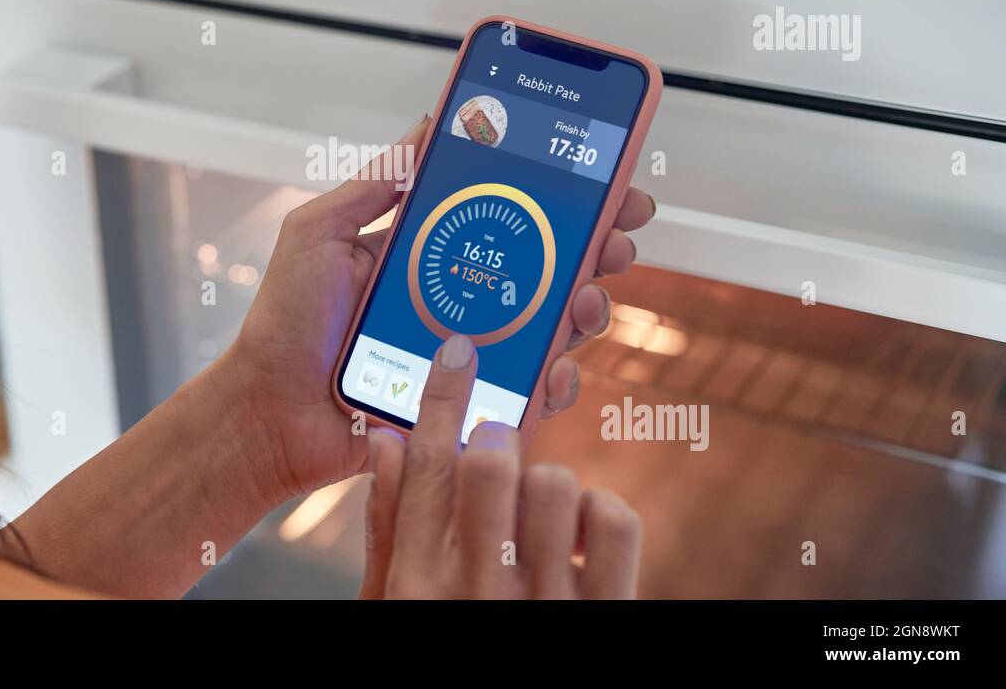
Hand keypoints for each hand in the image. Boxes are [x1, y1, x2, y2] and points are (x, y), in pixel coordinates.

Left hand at [230, 115, 656, 497]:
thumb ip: (373, 183)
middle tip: (620, 238)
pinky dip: (555, 382)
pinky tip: (556, 370)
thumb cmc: (285, 324)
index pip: (511, 217)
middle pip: (550, 268)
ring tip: (589, 300)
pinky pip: (528, 393)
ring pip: (554, 329)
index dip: (564, 199)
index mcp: (433, 252)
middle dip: (598, 249)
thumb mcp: (319, 233)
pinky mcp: (470, 403)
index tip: (609, 180)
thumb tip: (429, 123)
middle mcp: (461, 298)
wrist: (267, 412)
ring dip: (588, 310)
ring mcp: (471, 352)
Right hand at [360, 335, 641, 598]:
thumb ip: (391, 528)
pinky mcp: (607, 617)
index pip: (425, 467)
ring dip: (547, 482)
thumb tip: (388, 443)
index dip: (441, 397)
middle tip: (498, 451)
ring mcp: (546, 607)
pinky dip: (602, 510)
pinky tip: (582, 534)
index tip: (457, 352)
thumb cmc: (443, 652)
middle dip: (496, 442)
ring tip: (540, 512)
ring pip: (555, 483)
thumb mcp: (394, 609)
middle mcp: (477, 592)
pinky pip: (616, 520)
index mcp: (417, 586)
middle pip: (488, 463)